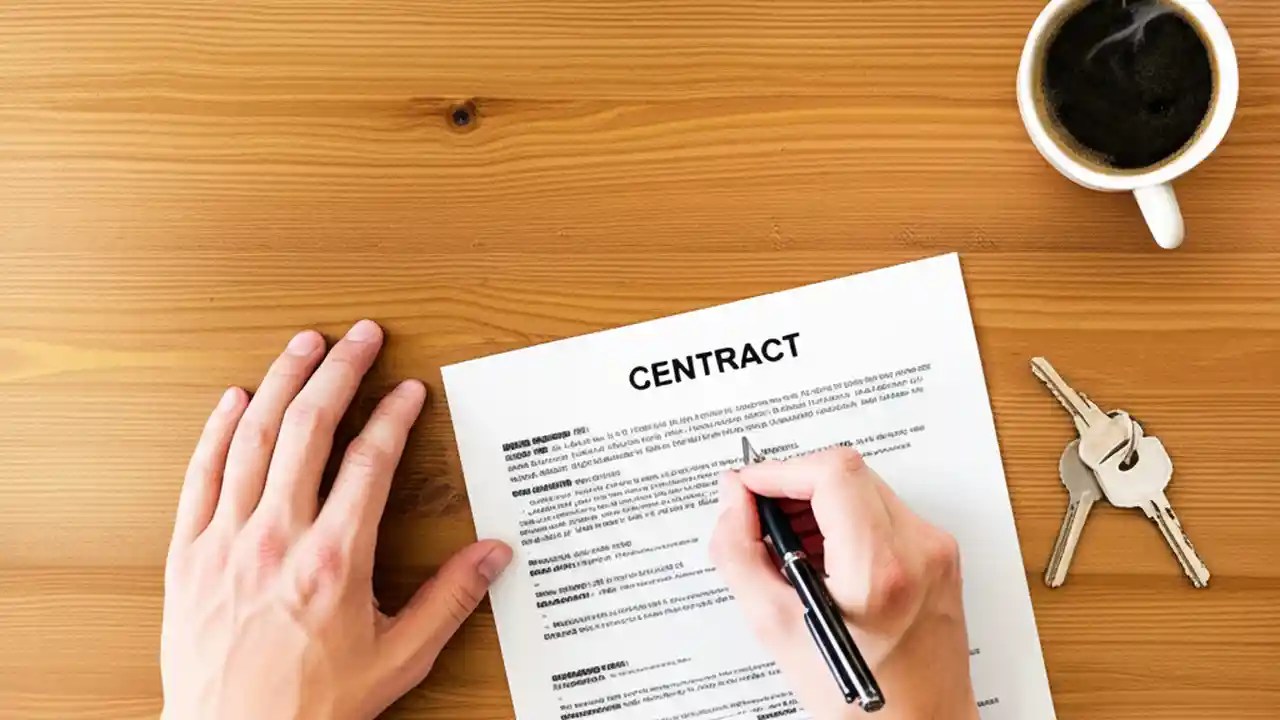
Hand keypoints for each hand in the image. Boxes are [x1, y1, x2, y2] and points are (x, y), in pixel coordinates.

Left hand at [161, 320, 512, 719]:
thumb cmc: (311, 705)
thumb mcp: (398, 658)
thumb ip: (450, 601)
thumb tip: (494, 555)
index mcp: (334, 559)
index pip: (370, 461)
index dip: (393, 416)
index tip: (408, 392)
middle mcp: (277, 538)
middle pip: (310, 429)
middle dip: (341, 372)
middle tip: (361, 337)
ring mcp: (226, 540)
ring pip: (253, 437)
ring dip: (282, 382)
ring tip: (304, 345)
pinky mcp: (188, 552)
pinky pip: (200, 473)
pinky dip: (217, 429)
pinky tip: (234, 399)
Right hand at [710, 448, 976, 719]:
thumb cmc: (862, 700)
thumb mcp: (777, 628)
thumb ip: (741, 553)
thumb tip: (733, 500)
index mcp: (879, 567)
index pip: (830, 474)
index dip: (779, 471)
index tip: (748, 487)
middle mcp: (919, 549)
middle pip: (846, 472)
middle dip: (795, 485)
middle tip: (762, 518)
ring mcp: (935, 549)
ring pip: (864, 486)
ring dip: (819, 502)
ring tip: (793, 547)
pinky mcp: (939, 554)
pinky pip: (884, 510)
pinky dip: (845, 520)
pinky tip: (824, 558)